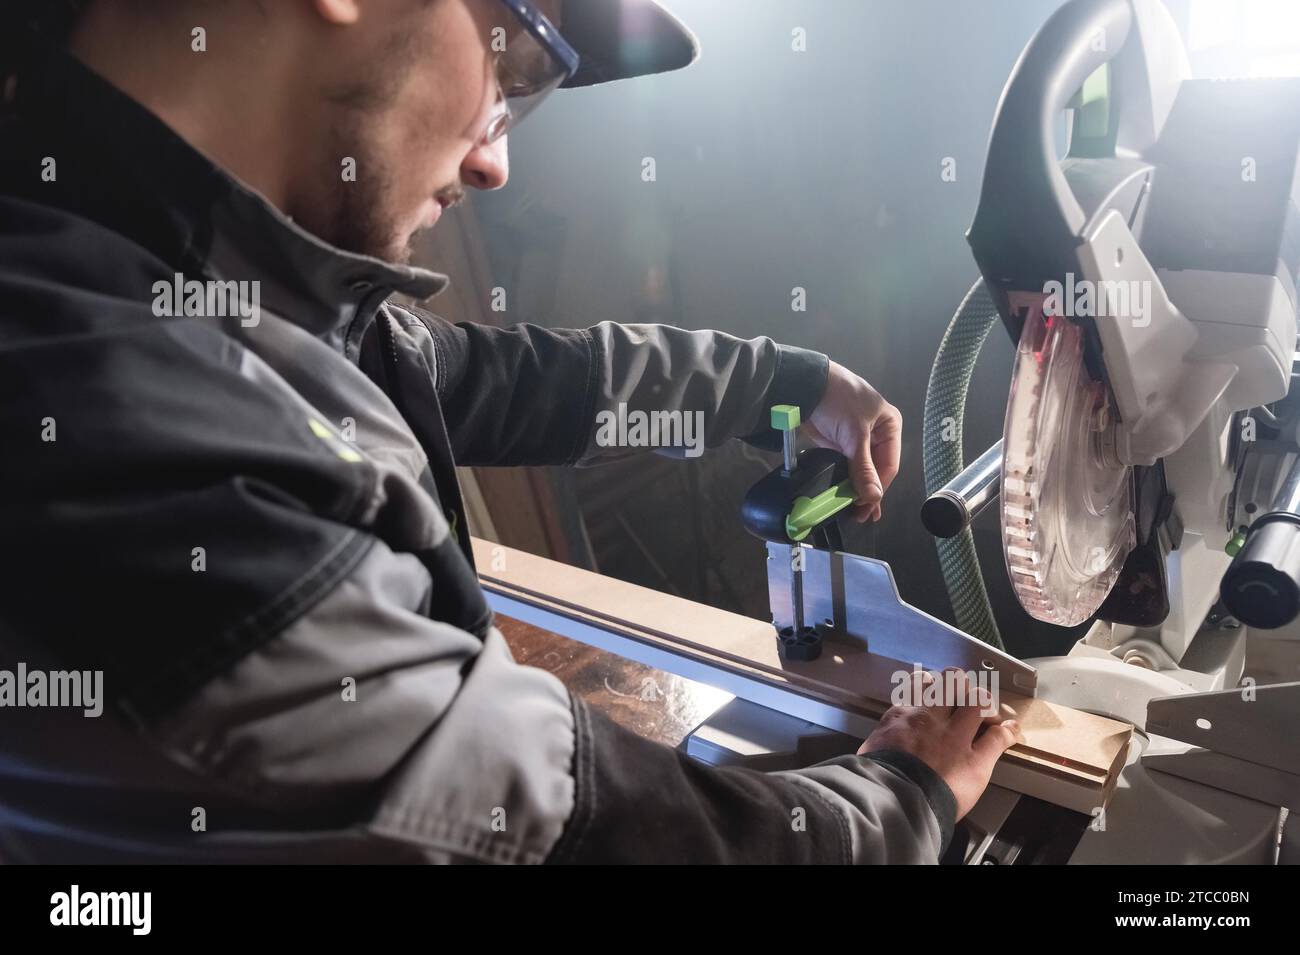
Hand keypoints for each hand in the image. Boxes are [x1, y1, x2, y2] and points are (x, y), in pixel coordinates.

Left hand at [806, 361, 900, 522]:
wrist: (805, 384)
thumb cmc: (838, 401)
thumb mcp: (854, 435)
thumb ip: (863, 467)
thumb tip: (873, 497)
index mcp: (890, 427)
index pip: (889, 464)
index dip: (878, 486)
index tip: (866, 505)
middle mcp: (878, 434)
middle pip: (877, 469)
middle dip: (869, 491)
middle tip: (860, 514)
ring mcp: (858, 439)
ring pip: (862, 470)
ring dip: (858, 488)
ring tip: (854, 512)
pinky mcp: (841, 443)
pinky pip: (848, 466)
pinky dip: (846, 480)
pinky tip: (844, 495)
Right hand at [858, 669, 1019, 818]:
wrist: (893, 801)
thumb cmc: (874, 781)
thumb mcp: (867, 752)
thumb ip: (878, 742)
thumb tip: (876, 749)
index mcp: (901, 716)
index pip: (918, 686)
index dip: (928, 683)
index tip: (931, 686)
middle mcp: (930, 718)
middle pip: (951, 682)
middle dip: (959, 683)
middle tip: (961, 691)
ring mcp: (955, 737)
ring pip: (977, 701)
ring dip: (984, 703)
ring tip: (987, 709)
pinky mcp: (976, 759)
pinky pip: (997, 737)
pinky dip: (1007, 732)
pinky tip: (1011, 731)